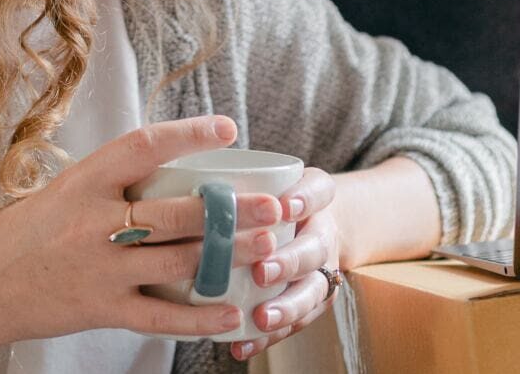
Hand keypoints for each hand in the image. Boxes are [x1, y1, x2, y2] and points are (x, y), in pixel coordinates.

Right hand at [0, 116, 284, 365]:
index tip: (227, 128)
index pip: (144, 146)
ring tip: (268, 248)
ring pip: (178, 262)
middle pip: (176, 212)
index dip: (188, 135)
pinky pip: (160, 317)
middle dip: (230, 210)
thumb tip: (172, 161)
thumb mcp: (65, 190)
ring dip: (228, 255)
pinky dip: (199, 315)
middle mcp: (94, 222)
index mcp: (85, 180)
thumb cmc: (26, 231)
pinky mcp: (102, 310)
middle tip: (273, 206)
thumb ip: (114, 182)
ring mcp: (100, 269)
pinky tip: (232, 310)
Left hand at [230, 166, 339, 362]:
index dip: (303, 201)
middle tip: (262, 271)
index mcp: (316, 197)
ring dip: (285, 308)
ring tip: (261, 318)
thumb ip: (247, 176)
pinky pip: (292, 325)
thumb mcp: (272, 174)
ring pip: (311, 294)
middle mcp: (323, 236)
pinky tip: (242, 345)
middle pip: (314, 251)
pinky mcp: (309, 304)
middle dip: (289, 263)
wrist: (314, 221)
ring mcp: (320, 273)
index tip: (284, 207)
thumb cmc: (279, 195)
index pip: (318, 192)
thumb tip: (196, 178)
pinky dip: (267, 338)